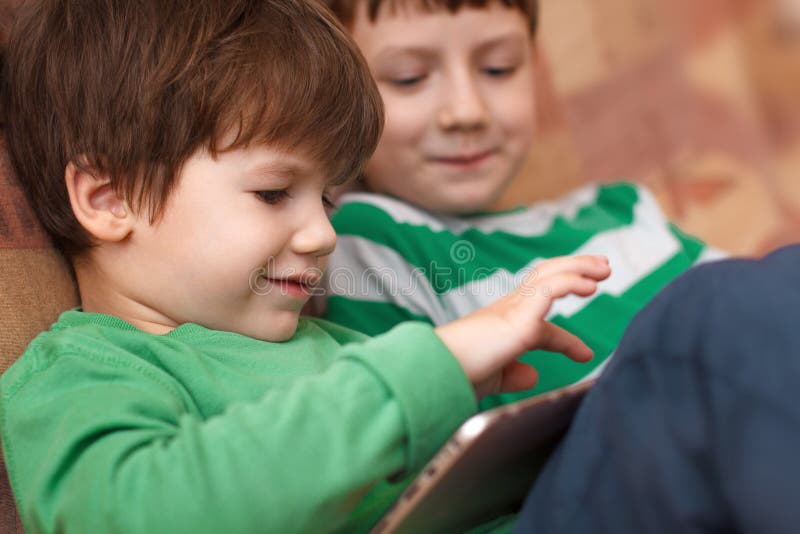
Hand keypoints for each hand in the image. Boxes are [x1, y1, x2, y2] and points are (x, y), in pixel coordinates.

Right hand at [435, 255, 610, 397]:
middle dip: (575, 270)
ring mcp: (513, 308)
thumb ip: (513, 374)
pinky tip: (590, 287)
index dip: (566, 339)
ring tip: (604, 270)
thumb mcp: (494, 377)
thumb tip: (533, 375)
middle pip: (545, 277)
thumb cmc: (460, 374)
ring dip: (580, 268)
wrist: (439, 371)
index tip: (586, 354)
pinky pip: (550, 287)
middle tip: (601, 270)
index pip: (539, 320)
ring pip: (549, 274)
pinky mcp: (519, 313)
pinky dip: (572, 281)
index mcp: (502, 325)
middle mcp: (508, 309)